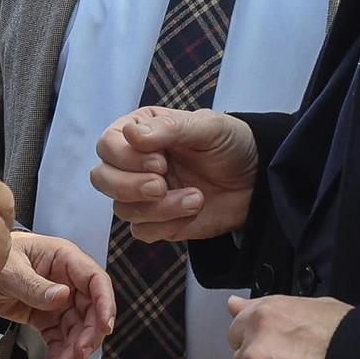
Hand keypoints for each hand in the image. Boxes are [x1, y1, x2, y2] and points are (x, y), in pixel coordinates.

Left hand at [0, 232, 115, 358]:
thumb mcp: (11, 270)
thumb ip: (36, 286)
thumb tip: (63, 296)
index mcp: (65, 259)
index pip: (96, 280)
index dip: (105, 303)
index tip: (105, 327)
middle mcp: (67, 281)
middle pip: (90, 311)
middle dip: (86, 336)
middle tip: (76, 355)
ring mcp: (59, 302)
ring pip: (76, 331)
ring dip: (70, 353)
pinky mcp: (47, 318)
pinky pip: (58, 340)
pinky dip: (56, 358)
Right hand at [89, 106, 256, 242]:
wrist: (257, 181)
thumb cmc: (231, 144)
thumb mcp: (207, 127)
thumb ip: (169, 129)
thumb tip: (129, 134)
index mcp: (141, 132)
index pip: (107, 145)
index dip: (126, 157)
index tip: (160, 160)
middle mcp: (135, 163)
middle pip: (102, 179)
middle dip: (129, 186)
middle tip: (161, 185)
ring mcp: (144, 195)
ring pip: (122, 209)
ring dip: (159, 208)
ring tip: (195, 197)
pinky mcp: (157, 222)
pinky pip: (141, 231)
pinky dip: (166, 224)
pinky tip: (192, 209)